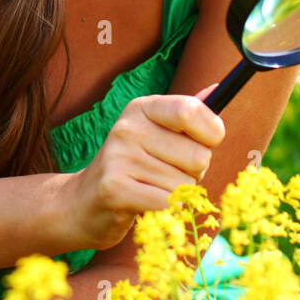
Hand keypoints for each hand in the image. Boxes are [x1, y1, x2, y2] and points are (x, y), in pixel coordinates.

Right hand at [60, 85, 224, 251]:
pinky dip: (168, 210)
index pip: (191, 110)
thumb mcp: (156, 132)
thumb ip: (186, 115)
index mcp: (141, 108)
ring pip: (185, 185)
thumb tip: (217, 89)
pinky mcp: (115, 190)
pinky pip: (169, 203)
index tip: (210, 142)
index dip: (212, 132)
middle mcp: (127, 128)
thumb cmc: (133, 167)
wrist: (82, 203)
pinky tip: (147, 204)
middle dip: (195, 172)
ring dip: (178, 194)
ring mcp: (119, 158)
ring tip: (153, 188)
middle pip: (198, 156)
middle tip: (169, 174)